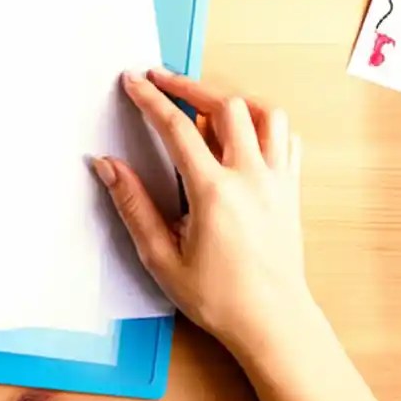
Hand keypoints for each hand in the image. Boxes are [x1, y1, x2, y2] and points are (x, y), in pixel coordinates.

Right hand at [92, 68, 306, 351]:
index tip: (134, 82)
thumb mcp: (162, 258)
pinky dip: (264, 124)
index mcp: (214, 192)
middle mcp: (251, 177)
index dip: (151, 99)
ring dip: (233, 99)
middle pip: (225, 104)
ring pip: (264, 113)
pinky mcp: (291, 189)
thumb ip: (134, 206)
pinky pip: (285, 138)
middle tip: (162, 78)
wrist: (273, 321)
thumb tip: (108, 167)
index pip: (178, 128)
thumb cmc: (219, 298)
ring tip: (205, 103)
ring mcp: (277, 180)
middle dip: (188, 85)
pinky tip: (243, 134)